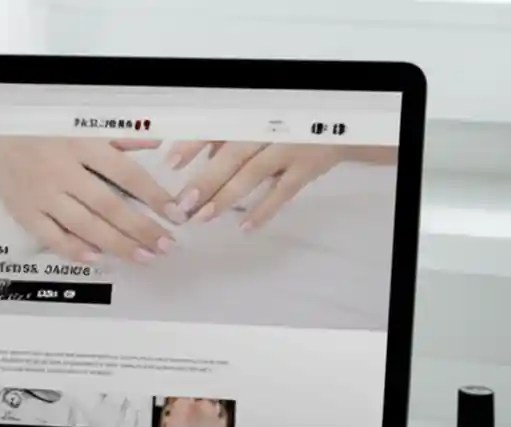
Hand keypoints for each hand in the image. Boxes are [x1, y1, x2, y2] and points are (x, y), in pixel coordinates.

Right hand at [0, 137, 180, 263]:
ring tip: (143, 257)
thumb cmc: (41, 125)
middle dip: (141, 228)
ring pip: (85, 225)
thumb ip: (119, 135)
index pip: (126, 174)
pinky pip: (51, 236)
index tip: (175, 214)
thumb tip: (157, 144)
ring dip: (117, 244)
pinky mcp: (23, 210)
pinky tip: (98, 259)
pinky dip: (74, 250)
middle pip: (109, 205)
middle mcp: (62, 170)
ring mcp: (41, 193)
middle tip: (165, 245)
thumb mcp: (80, 122)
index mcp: (80, 143)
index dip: (154, 196)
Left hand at [166, 141, 395, 230]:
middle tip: (184, 204)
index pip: (218, 127)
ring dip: (227, 197)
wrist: (339, 124)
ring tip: (204, 217)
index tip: (171, 163)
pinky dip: (264, 210)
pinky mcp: (307, 168)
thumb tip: (201, 154)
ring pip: (253, 174)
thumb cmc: (289, 122)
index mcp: (253, 114)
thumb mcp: (260, 121)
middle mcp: (269, 127)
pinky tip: (245, 227)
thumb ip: (232, 135)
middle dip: (206, 180)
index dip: (193, 144)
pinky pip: (283, 192)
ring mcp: (290, 147)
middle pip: (232, 154)